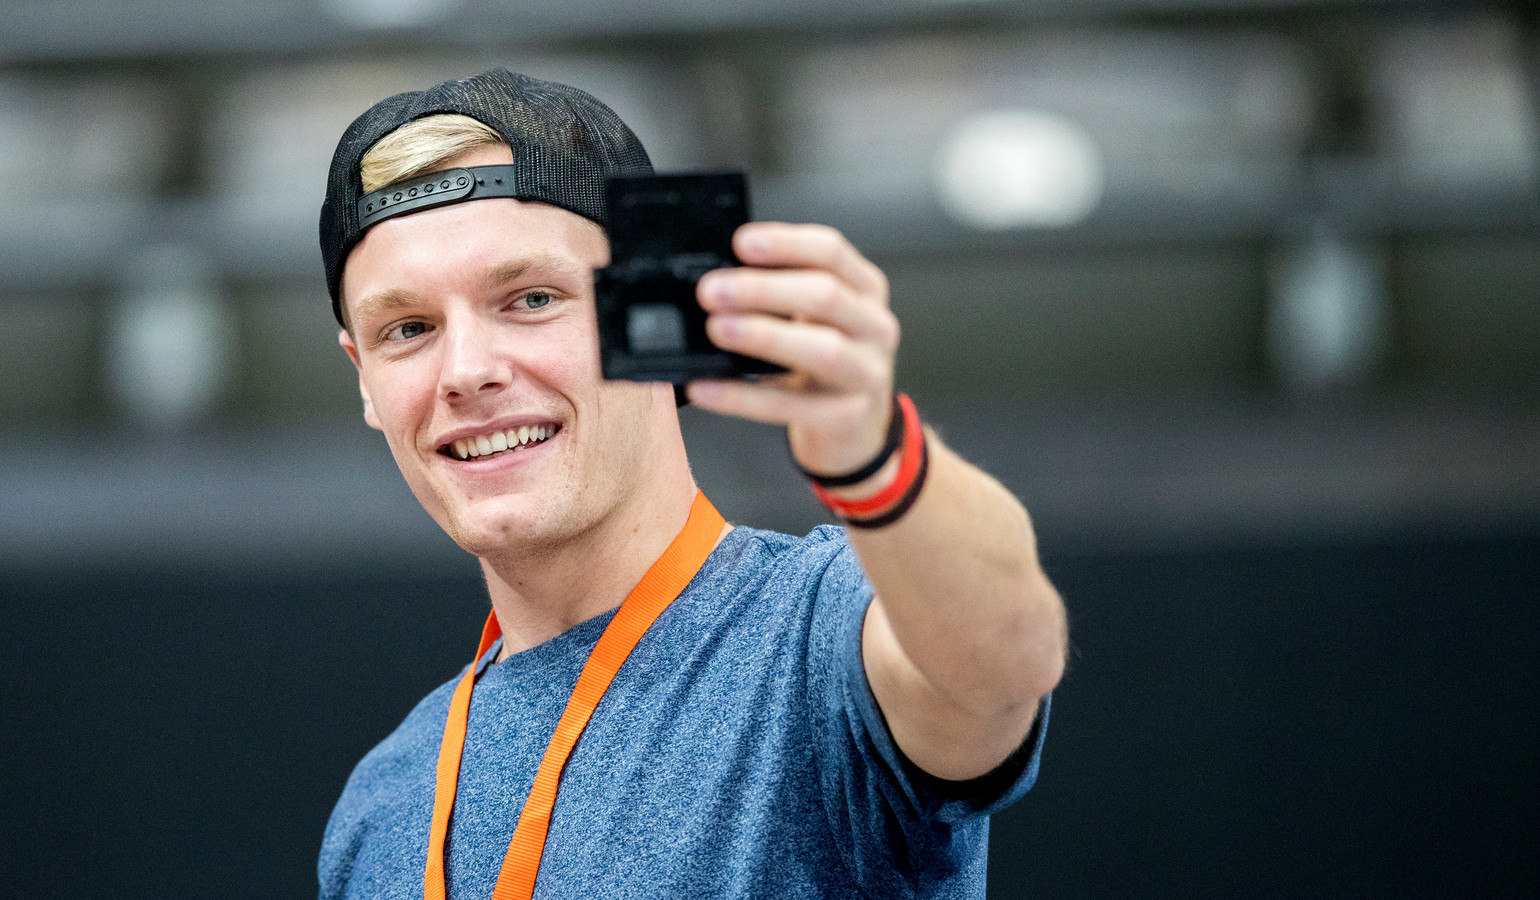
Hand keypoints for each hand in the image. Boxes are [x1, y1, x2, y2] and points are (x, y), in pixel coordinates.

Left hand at [687, 222, 899, 478]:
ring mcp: (867, 374)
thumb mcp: (817, 316)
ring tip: (718, 329)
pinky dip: (742, 397)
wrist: (855, 424)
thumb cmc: (827, 360)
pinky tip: (707, 388)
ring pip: (822, 349)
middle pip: (826, 296)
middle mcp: (874, 327)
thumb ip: (782, 291)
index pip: (830, 252)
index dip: (785, 243)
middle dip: (763, 290)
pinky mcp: (847, 417)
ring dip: (764, 336)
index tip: (740, 243)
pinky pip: (791, 406)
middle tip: (711, 291)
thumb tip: (717, 281)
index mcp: (865, 288)